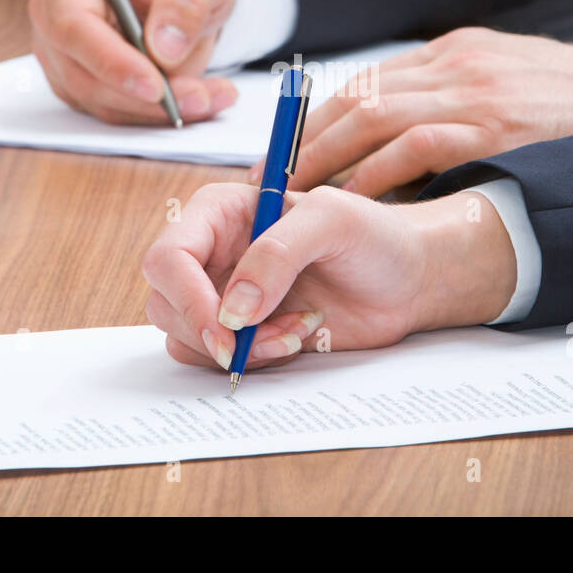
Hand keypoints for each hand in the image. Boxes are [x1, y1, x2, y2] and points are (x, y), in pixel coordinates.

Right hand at [29, 0, 239, 123]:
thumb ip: (186, 1)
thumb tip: (164, 48)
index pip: (72, 25)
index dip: (110, 61)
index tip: (155, 86)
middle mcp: (55, 16)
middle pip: (84, 74)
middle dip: (145, 97)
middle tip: (201, 98)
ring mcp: (63, 56)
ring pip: (102, 101)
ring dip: (157, 110)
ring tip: (211, 97)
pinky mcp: (81, 85)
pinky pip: (115, 112)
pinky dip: (156, 115)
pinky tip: (196, 101)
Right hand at [141, 183, 515, 371]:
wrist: (407, 278)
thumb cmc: (375, 235)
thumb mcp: (334, 220)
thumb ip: (278, 253)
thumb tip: (234, 308)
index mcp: (220, 212)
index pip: (168, 256)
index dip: (188, 297)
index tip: (228, 329)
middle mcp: (212, 251)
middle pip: (165, 302)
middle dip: (213, 331)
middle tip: (268, 338)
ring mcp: (222, 293)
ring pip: (185, 336)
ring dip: (240, 348)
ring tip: (296, 330)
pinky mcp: (241, 330)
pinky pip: (214, 358)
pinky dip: (252, 360)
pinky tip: (297, 337)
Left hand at [254, 27, 572, 195]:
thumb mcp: (510, 80)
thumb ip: (456, 98)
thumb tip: (398, 137)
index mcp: (455, 52)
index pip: (366, 83)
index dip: (316, 122)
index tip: (285, 155)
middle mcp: (456, 65)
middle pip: (357, 96)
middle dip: (305, 141)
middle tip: (270, 179)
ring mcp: (475, 92)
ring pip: (374, 118)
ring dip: (325, 159)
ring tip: (292, 195)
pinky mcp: (495, 126)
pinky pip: (414, 149)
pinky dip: (373, 174)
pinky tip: (345, 200)